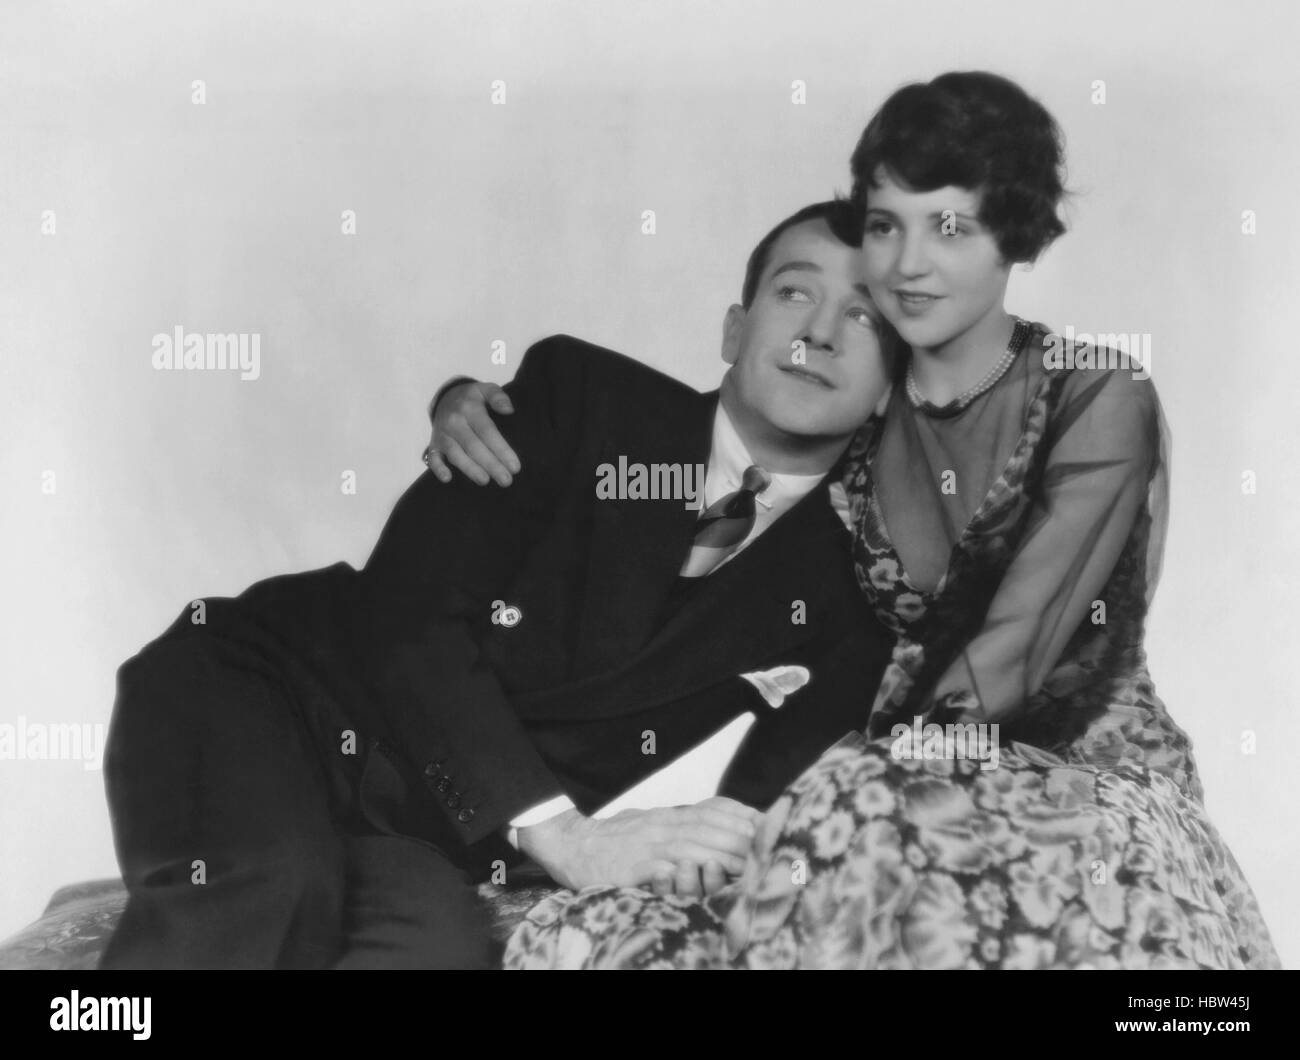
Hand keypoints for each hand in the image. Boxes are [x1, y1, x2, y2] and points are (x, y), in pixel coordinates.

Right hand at [425, 380, 520, 485]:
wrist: (445, 397)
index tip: (515, 466)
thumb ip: (498, 396)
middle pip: (473, 446)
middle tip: (506, 481)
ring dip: (470, 469)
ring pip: (455, 454)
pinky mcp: (434, 444)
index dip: (501, 450)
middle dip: (491, 465)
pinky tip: (448, 478)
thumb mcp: (486, 389)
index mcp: (470, 409)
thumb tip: (509, 410)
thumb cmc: (472, 398)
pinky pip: (433, 457)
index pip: (487, 432)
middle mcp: (454, 422)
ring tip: (485, 481)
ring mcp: (442, 434)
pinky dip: (438, 468)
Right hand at [517, 797, 761, 893]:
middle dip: (742, 839)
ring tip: (748, 866)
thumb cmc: (615, 840)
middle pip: (710, 828)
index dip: (742, 816)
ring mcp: (649, 846)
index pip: (713, 810)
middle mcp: (663, 826)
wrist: (572, 845)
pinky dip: (684, 873)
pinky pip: (663, 869)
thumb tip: (713, 828)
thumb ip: (680, 824)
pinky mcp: (634, 867)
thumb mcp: (651, 823)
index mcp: (669, 816)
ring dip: (723, 857)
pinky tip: (704, 879)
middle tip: (770, 849)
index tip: (767, 823)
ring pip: (693, 848)